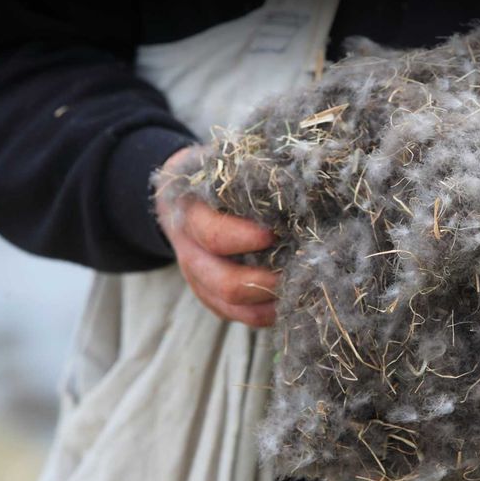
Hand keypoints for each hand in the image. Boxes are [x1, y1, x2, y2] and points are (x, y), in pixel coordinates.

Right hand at [155, 147, 279, 327]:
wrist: (180, 197)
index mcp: (190, 215)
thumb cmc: (214, 177)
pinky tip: (288, 304)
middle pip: (223, 282)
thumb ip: (249, 172)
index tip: (274, 233)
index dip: (244, 238)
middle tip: (297, 271)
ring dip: (267, 304)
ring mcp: (198, 279)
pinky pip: (235, 315)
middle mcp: (190, 253)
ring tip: (299, 292)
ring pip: (229, 306)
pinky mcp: (210, 295)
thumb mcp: (221, 165)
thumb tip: (297, 175)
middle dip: (263, 282)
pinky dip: (263, 314)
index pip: (213, 235)